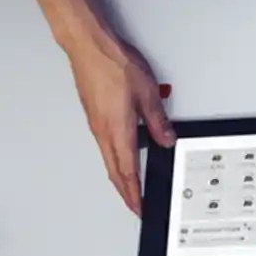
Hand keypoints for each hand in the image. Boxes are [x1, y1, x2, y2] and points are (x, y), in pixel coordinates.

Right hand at [67, 36, 174, 213]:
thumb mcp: (147, 93)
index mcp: (118, 131)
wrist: (89, 47)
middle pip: (115, 171)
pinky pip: (105, 145)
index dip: (134, 194)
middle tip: (133, 206)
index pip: (128, 171)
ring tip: (129, 186)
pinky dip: (114, 159)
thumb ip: (157, 121)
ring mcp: (96, 124)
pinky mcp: (93, 115)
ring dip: (119, 176)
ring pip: (108, 159)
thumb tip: (166, 139)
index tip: (139, 208)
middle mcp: (104, 132)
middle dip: (125, 192)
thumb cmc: (114, 65)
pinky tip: (122, 154)